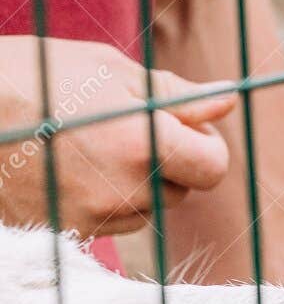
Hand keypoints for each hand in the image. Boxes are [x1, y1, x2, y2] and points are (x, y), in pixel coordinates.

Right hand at [0, 36, 237, 235]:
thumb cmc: (34, 76)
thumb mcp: (109, 70)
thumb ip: (176, 94)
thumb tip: (228, 100)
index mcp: (144, 145)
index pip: (214, 167)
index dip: (205, 146)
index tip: (184, 128)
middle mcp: (124, 191)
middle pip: (180, 191)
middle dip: (167, 164)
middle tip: (122, 130)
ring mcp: (91, 218)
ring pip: (143, 210)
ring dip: (132, 185)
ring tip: (84, 146)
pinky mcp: (64, 233)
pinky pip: (106, 223)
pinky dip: (98, 200)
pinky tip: (65, 168)